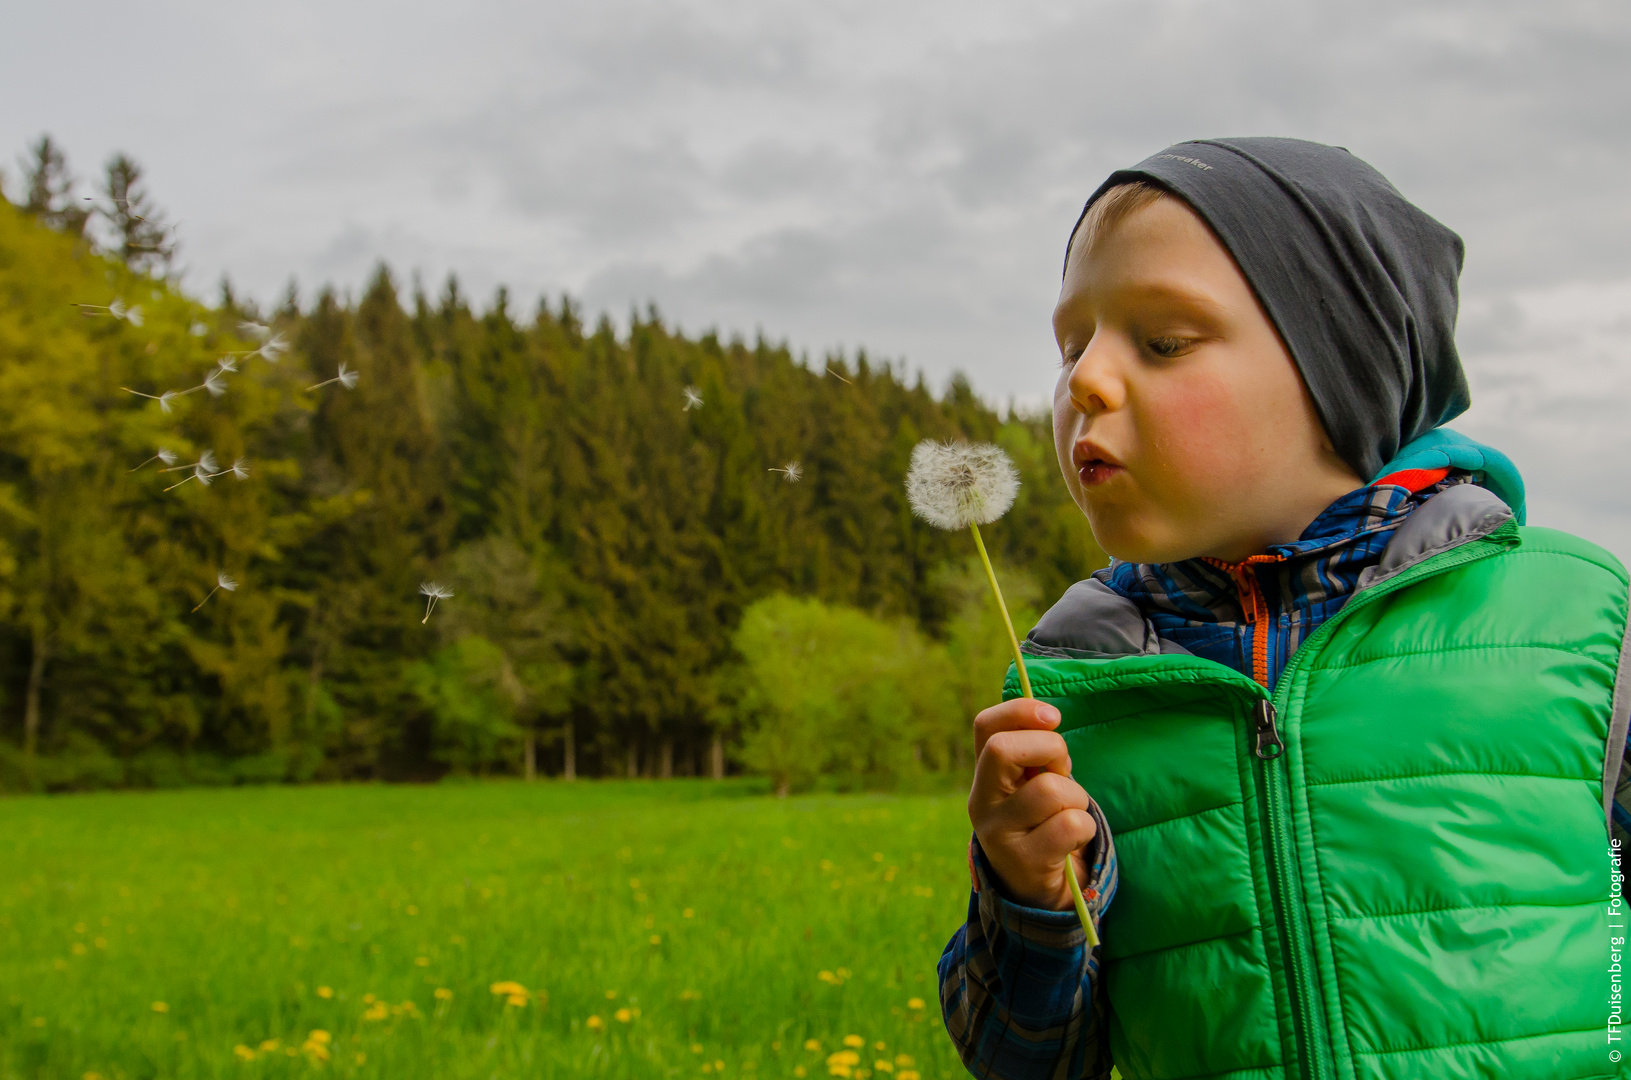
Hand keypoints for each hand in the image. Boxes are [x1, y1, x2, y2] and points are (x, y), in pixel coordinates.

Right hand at [968, 697, 1095, 910]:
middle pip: (1002, 750)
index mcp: (984, 776)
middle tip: (1062, 770)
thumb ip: (1035, 754)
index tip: (1053, 716)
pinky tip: (1073, 839)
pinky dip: (1085, 828)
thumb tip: (1048, 718)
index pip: (985, 726)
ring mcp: (998, 834)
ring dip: (1077, 797)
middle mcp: (982, 802)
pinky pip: (1070, 824)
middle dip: (1050, 749)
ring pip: (1051, 789)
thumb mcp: (1032, 784)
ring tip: (1070, 812)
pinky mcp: (1024, 862)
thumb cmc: (1043, 823)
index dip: (1020, 710)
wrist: (1038, 891)